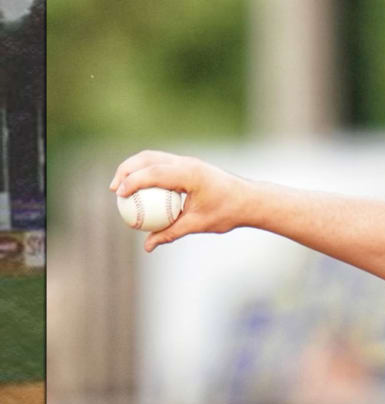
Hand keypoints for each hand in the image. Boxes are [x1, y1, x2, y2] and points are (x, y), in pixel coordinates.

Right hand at [110, 150, 249, 252]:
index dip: (132, 181)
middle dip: (126, 170)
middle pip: (148, 158)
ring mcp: (188, 161)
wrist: (250, 200)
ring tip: (121, 186)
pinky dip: (147, 171)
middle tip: (114, 189)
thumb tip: (147, 246)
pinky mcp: (188, 164)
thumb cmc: (227, 212)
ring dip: (134, 168)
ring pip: (153, 157)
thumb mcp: (198, 224)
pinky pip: (162, 164)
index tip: (119, 195)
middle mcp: (187, 162)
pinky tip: (139, 189)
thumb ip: (171, 233)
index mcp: (190, 174)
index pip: (154, 172)